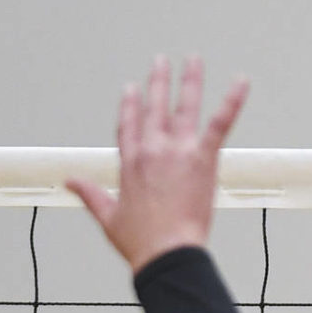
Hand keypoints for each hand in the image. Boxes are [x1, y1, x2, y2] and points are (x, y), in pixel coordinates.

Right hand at [67, 54, 247, 271]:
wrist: (166, 252)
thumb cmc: (140, 241)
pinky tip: (241, 83)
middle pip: (154, 107)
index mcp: (130, 162)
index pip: (128, 124)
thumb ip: (90, 194)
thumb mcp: (107, 217)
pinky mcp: (203, 158)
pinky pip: (219, 123)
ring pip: (184, 106)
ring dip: (190, 80)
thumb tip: (70, 182)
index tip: (131, 89)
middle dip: (158, 81)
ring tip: (194, 60)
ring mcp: (177, 151)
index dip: (130, 105)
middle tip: (161, 62)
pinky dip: (232, 102)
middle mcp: (152, 149)